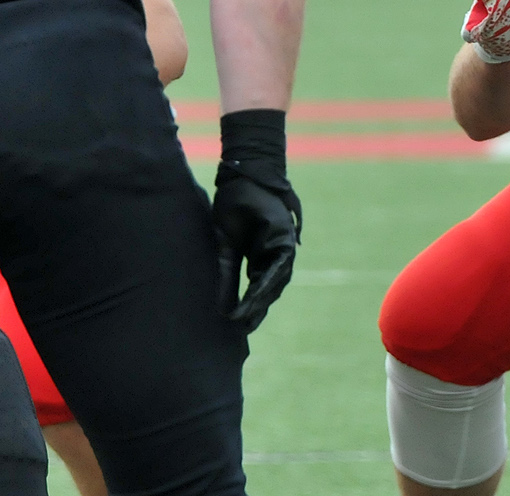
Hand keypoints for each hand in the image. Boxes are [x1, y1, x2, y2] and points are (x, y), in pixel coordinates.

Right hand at [213, 168, 300, 333]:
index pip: (258, 289)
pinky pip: (278, 265)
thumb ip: (228, 274)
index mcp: (262, 258)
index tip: (238, 325)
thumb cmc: (234, 208)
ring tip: (247, 317)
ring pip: (276, 282)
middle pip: (270, 290)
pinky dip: (267, 281)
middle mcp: (276, 256)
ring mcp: (284, 248)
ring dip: (262, 300)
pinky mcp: (286, 239)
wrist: (241, 179)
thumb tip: (224, 305)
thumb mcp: (227, 246)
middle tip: (243, 328)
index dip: (250, 307)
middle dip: (257, 309)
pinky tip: (256, 294)